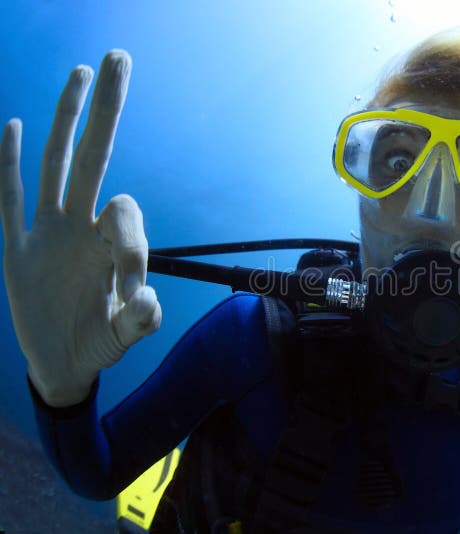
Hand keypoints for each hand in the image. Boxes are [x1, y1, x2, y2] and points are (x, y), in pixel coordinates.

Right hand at [1, 50, 160, 406]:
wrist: (62, 365)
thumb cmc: (98, 344)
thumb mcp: (121, 337)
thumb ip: (137, 320)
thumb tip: (147, 300)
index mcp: (113, 244)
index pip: (125, 218)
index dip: (132, 248)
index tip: (132, 295)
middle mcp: (82, 227)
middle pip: (94, 156)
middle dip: (106, 111)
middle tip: (119, 57)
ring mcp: (48, 233)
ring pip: (56, 165)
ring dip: (67, 119)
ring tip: (82, 73)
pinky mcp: (18, 248)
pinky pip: (9, 199)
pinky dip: (8, 164)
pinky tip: (14, 125)